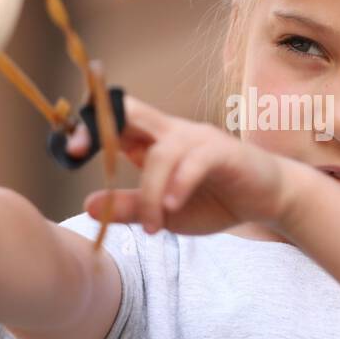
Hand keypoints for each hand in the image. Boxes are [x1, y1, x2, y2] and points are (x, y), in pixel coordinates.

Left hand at [70, 94, 300, 235]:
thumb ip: (132, 207)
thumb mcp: (166, 212)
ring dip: (150, 192)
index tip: (70, 149)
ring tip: (155, 227)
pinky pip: (194, 162)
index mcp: (155, 142)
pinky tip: (172, 208)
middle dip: (102, 127)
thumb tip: (88, 205)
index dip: (90, 126)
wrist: (269, 199)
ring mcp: (199, 138)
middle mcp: (174, 132)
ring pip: (160, 153)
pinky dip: (178, 184)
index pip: (117, 120)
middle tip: (80, 152)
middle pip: (132, 112)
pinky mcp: (224, 152)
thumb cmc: (216, 200)